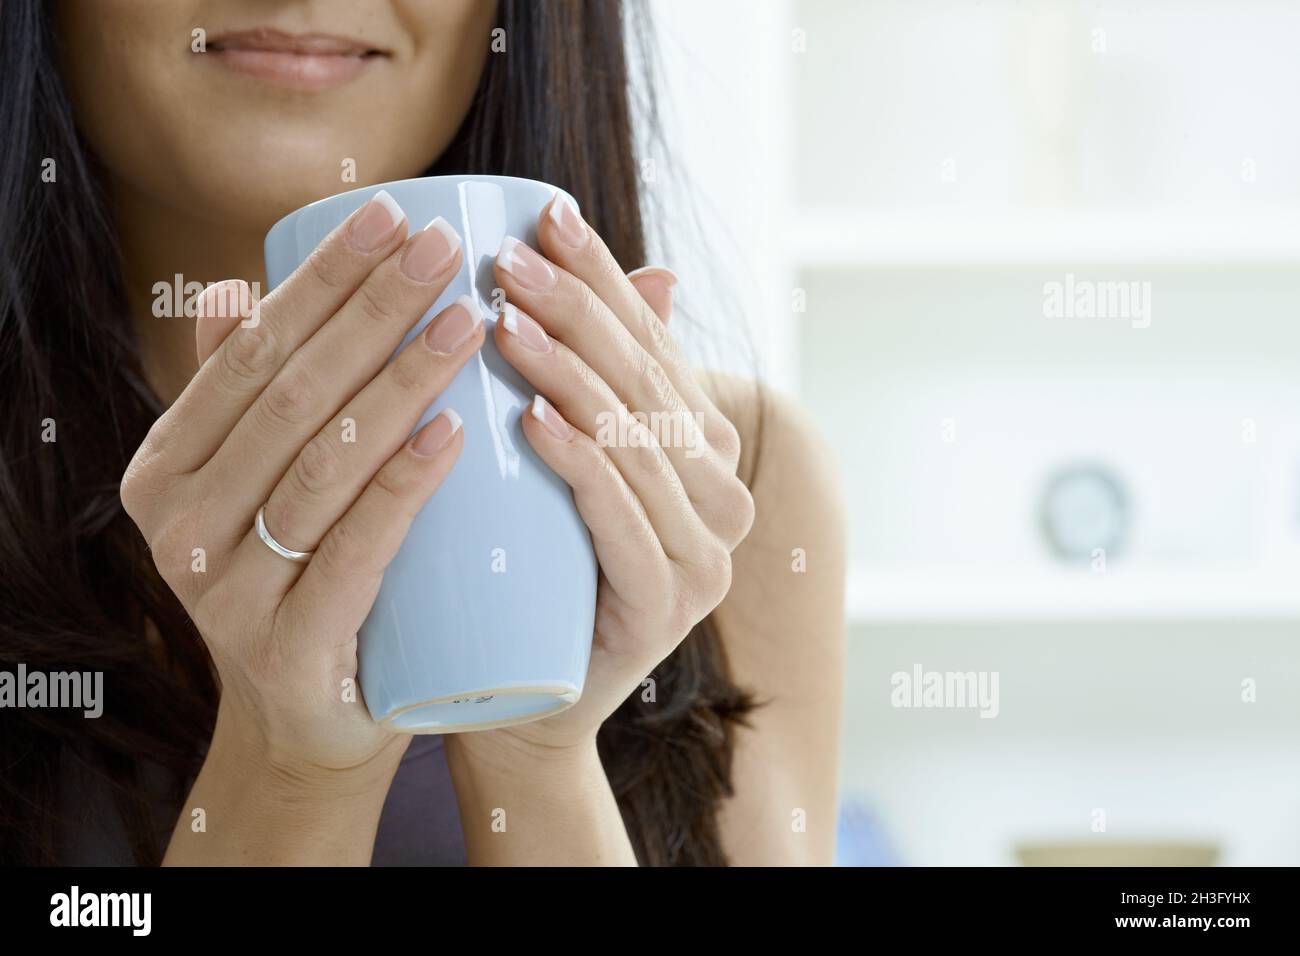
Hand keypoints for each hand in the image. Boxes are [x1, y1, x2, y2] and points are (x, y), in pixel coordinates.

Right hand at [121, 194, 482, 783]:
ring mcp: (224, 588)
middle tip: (450, 250)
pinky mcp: (283, 647)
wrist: (312, 724)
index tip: (399, 212)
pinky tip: (453, 432)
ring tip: (469, 324)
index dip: (326, 277)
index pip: (255, 350)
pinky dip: (402, 488)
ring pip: (322, 462)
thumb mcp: (265, 487)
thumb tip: (224, 284)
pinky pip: (351, 551)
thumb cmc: (310, 583)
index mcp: (170, 463)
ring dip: (399, 383)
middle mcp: (178, 519)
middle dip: (374, 311)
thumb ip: (245, 397)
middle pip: (292, 393)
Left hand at [448, 197, 754, 767]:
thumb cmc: (537, 564)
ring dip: (571, 376)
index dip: (603, 275)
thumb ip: (606, 376)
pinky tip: (533, 420)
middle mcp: (723, 490)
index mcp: (705, 443)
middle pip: (647, 383)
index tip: (542, 213)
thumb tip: (657, 274)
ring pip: (638, 443)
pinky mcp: (672, 603)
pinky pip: (624, 520)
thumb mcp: (566, 455)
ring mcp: (707, 551)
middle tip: (507, 260)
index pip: (655, 341)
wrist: (525, 694)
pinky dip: (580, 465)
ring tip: (505, 323)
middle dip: (577, 312)